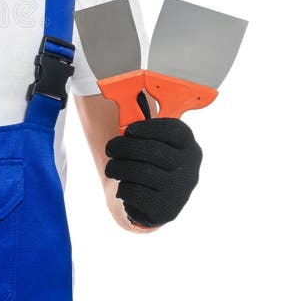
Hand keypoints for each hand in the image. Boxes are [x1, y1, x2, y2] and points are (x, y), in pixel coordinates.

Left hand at [104, 93, 201, 227]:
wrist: (153, 201)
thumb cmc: (148, 162)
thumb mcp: (150, 141)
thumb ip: (140, 119)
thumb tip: (121, 91)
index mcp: (188, 145)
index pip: (173, 130)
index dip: (147, 127)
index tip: (129, 130)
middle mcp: (190, 167)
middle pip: (152, 151)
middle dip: (124, 147)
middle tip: (110, 148)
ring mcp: (180, 190)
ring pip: (141, 172)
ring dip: (118, 167)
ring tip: (112, 167)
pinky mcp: (167, 209)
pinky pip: (137, 194)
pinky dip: (123, 188)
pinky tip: (123, 186)